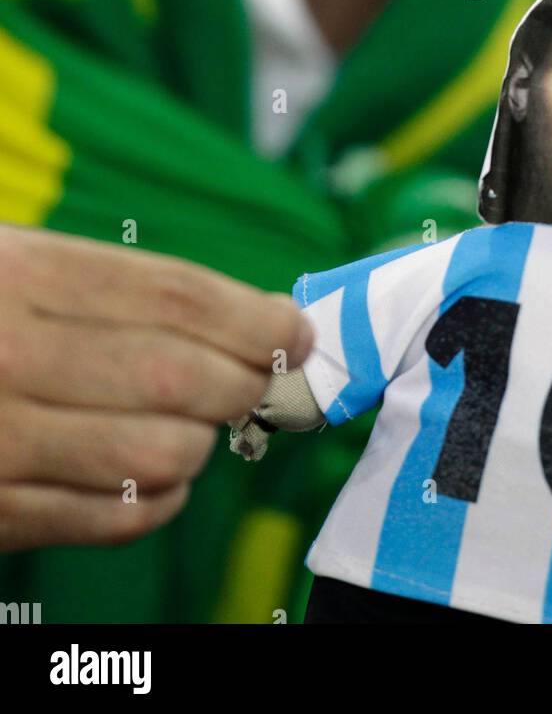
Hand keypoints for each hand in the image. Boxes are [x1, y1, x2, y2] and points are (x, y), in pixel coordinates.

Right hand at [0, 224, 312, 550]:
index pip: (171, 296)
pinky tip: (160, 476)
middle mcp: (6, 353)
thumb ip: (123, 288)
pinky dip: (161, 502)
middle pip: (178, 377)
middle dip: (243, 380)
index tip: (294, 330)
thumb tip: (254, 318)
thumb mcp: (19, 260)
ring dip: (202, 441)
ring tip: (197, 423)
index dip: (251, 317)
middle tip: (256, 378)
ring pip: (158, 455)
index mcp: (19, 273)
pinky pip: (113, 520)